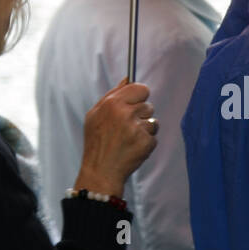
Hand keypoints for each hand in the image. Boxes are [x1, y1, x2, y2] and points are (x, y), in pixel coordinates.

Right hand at [74, 78, 156, 197]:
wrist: (100, 171)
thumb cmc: (97, 142)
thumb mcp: (95, 115)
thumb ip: (112, 94)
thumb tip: (128, 78)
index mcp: (112, 103)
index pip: (140, 88)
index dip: (140, 96)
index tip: (136, 103)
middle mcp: (125, 114)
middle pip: (149, 106)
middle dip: (141, 115)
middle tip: (127, 128)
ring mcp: (136, 129)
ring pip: (153, 122)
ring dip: (145, 130)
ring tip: (129, 140)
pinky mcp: (146, 143)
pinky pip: (153, 137)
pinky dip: (146, 144)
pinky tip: (132, 149)